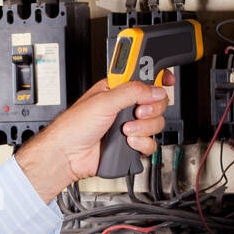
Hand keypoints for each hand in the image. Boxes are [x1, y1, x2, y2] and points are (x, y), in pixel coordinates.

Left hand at [15, 70, 175, 202]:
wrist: (67, 156)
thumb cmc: (73, 127)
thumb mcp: (103, 101)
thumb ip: (132, 92)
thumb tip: (155, 90)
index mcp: (117, 90)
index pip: (145, 78)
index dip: (158, 77)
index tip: (166, 79)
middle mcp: (125, 107)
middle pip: (157, 103)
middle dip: (150, 109)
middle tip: (137, 112)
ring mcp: (129, 126)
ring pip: (155, 124)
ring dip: (143, 128)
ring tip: (125, 131)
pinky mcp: (130, 145)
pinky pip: (150, 144)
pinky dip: (142, 144)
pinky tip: (128, 143)